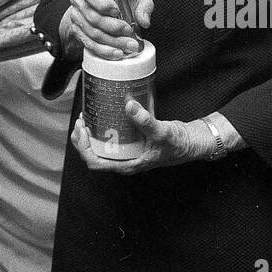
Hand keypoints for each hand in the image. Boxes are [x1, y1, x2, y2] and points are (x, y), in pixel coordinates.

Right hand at [59, 0, 152, 60]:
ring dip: (112, 42)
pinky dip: (105, 50)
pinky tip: (117, 53)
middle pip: (93, 17)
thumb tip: (144, 21)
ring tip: (128, 45)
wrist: (104, 8)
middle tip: (129, 32)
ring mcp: (76, 16)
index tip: (117, 11)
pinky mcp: (77, 32)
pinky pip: (90, 44)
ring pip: (92, 33)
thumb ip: (142, 6)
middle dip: (113, 28)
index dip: (103, 4)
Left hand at [71, 104, 213, 173]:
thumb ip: (146, 121)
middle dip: (83, 138)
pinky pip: (110, 136)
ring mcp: (125, 151)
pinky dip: (102, 126)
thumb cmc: (177, 145)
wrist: (189, 143)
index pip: (96, 163)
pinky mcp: (129, 142)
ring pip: (100, 145)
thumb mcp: (162, 133)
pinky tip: (101, 114)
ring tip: (87, 115)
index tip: (84, 130)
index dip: (85, 148)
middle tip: (82, 119)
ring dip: (90, 132)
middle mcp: (123, 160)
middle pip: (93, 154)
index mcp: (127, 164)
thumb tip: (129, 106)